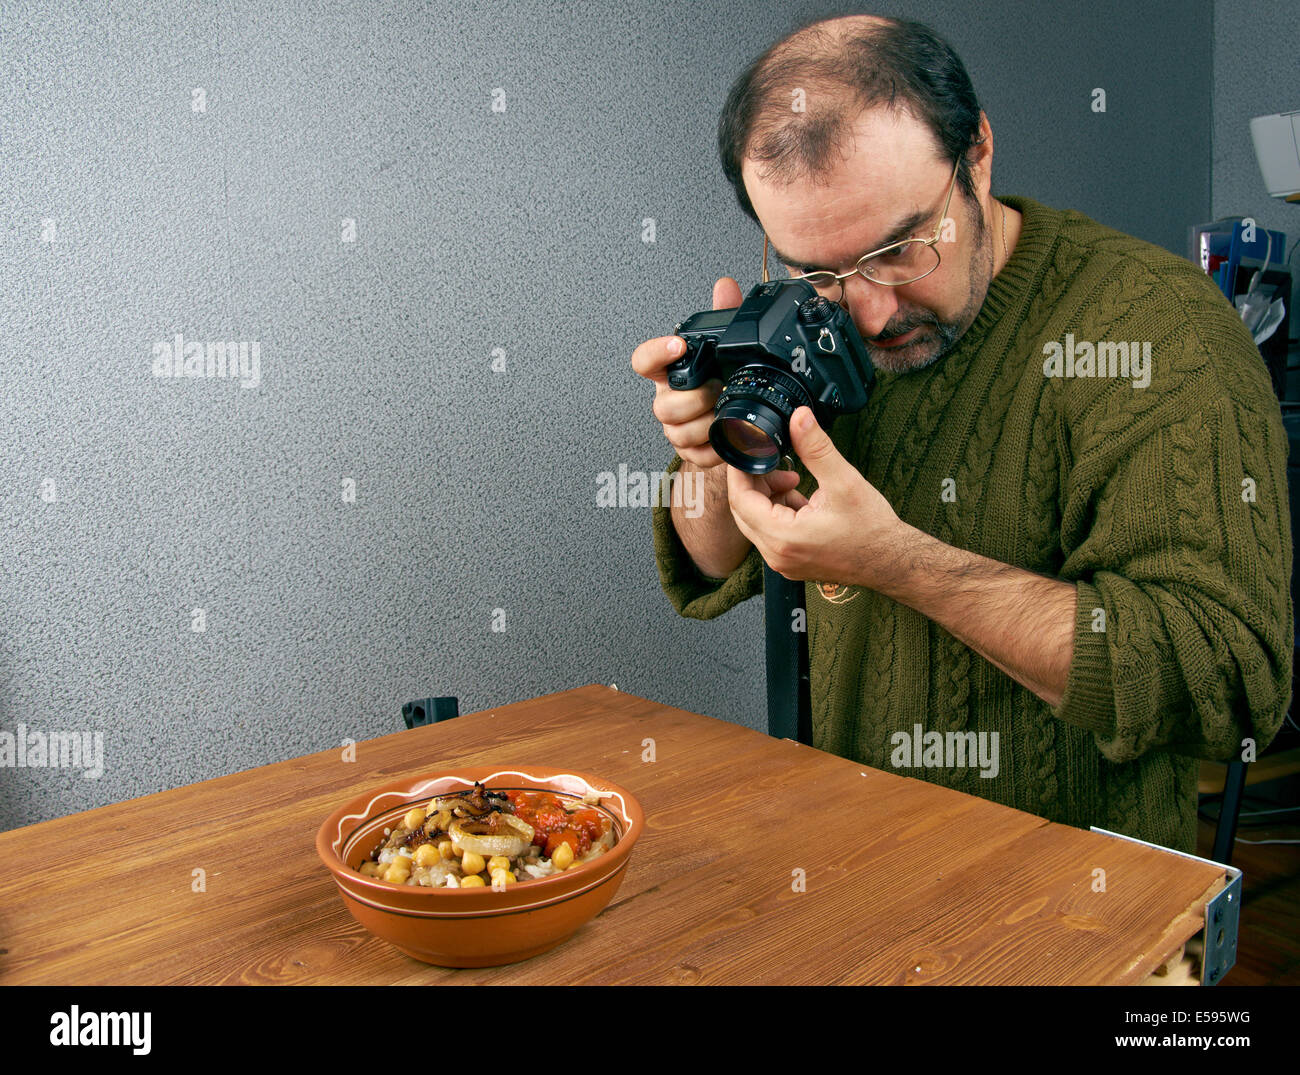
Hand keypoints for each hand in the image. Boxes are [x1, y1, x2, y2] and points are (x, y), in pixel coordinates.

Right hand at [631, 277, 741, 468]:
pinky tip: (725, 435)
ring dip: (703, 424)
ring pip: (677, 432)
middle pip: (662, 406)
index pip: (645, 361)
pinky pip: (696, 455)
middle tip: (716, 388)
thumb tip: (727, 287)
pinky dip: (713, 448)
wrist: (735, 419)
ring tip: (724, 412)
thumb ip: (725, 316)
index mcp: (670, 372)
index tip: (676, 344)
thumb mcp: (726, 348)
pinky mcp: (691, 451)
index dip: (656, 353)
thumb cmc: (722, 382)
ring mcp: (677, 428)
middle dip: (692, 399)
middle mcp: (669, 400)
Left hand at [726, 406, 904, 586]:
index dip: (740, 471)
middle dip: (755, 482)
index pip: (741, 500)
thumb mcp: (843, 480)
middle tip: (774, 461)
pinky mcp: (791, 562)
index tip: (746, 451)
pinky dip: (779, 510)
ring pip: (757, 521)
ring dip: (769, 495)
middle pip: (744, 511)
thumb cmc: (871, 529)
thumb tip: (799, 418)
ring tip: (794, 477)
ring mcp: (783, 562)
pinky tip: (801, 496)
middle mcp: (777, 555)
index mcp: (783, 538)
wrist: (891, 561)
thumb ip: (816, 447)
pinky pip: (771, 532)